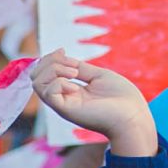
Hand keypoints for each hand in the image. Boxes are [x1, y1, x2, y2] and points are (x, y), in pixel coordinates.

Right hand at [30, 50, 156, 156]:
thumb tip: (62, 56)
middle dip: (48, 62)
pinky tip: (75, 86)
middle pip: (35, 77)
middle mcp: (63, 98)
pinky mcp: (66, 110)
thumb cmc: (121, 98)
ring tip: (75, 73)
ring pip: (37, 83)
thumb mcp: (98, 75)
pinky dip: (58, 83)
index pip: (44, 73)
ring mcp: (63, 105)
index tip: (64, 51)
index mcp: (70, 90)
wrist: (132, 116)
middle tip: (73, 65)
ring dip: (53, 70)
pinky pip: (48, 93)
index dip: (49, 58)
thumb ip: (80, 68)